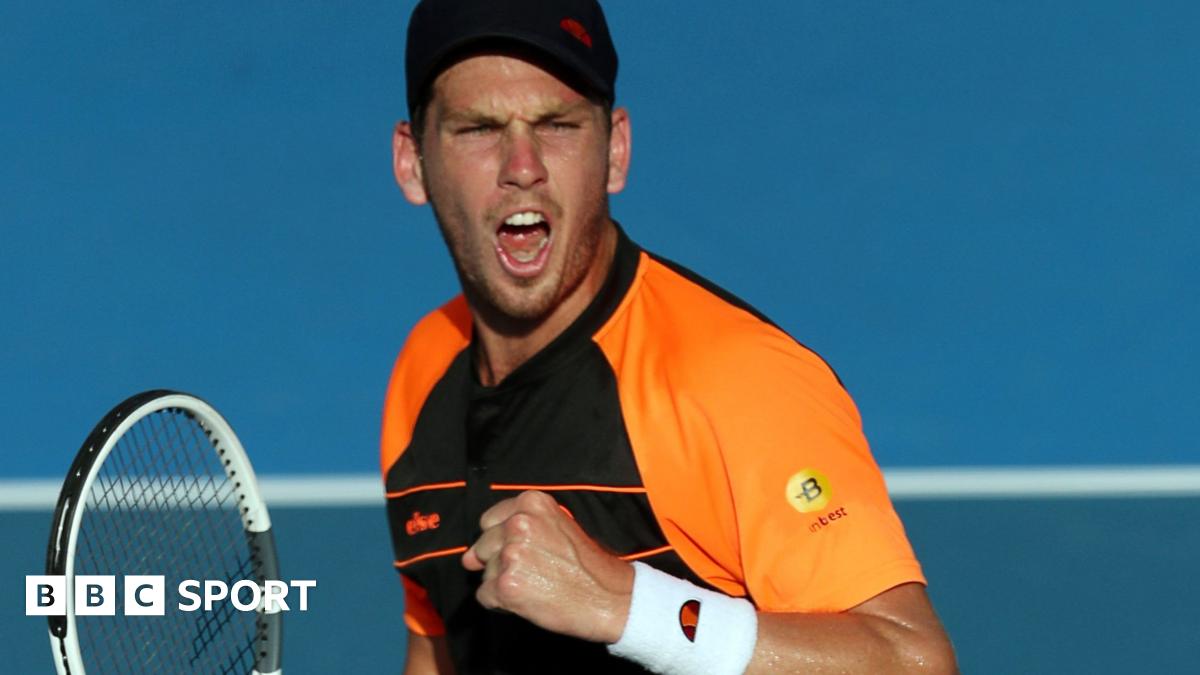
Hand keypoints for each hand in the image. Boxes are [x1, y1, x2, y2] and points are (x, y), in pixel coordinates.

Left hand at [462, 490, 633, 642]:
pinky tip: (530, 600)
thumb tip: (467, 558)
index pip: (490, 522)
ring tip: (538, 585)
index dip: (504, 541)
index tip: (529, 552)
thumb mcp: (556, 526)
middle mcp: (518, 523)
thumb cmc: (586, 565)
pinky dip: (503, 604)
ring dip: (504, 583)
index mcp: (531, 503)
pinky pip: (485, 597)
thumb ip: (513, 531)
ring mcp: (511, 554)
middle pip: (484, 547)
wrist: (609, 597)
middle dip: (501, 563)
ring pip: (485, 573)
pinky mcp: (506, 585)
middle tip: (536, 573)